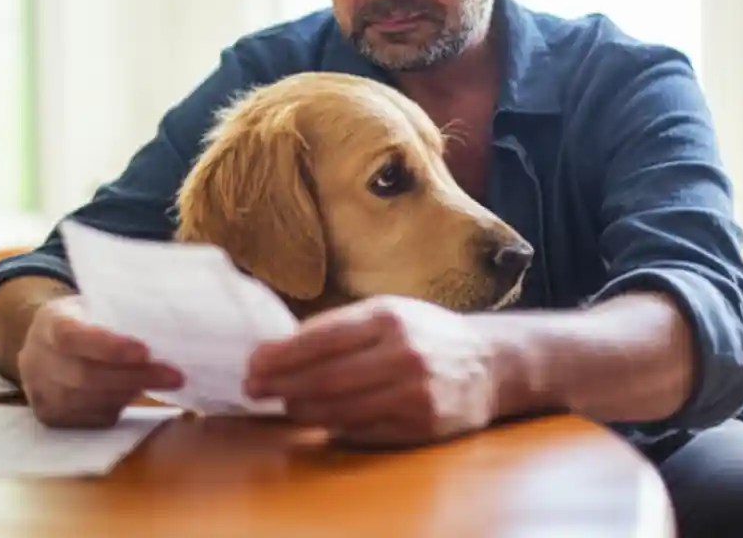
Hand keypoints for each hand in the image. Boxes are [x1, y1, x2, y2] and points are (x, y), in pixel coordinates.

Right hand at [17, 295, 183, 426]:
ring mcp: (39, 391)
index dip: (108, 346)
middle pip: (84, 376)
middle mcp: (36, 358)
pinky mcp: (48, 416)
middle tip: (174, 376)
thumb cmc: (84, 319)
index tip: (146, 350)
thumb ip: (119, 314)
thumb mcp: (95, 304)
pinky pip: (88, 419)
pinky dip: (116, 407)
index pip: (72, 336)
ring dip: (129, 393)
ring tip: (159, 382)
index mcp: (48, 322)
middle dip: (134, 377)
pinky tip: (132, 394)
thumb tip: (167, 325)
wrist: (46, 343)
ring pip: (88, 402)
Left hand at [244, 295, 499, 446]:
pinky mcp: (421, 425)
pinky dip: (337, 427)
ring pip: (340, 410)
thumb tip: (280, 348)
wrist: (489, 363)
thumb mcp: (389, 312)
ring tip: (285, 405)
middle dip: (281, 386)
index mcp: (389, 318)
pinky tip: (323, 420)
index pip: (320, 339)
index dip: (280, 355)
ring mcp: (414, 393)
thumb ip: (339, 327)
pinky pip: (364, 430)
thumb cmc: (426, 334)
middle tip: (255, 390)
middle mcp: (403, 354)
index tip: (253, 364)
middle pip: (324, 378)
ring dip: (303, 410)